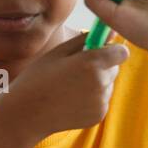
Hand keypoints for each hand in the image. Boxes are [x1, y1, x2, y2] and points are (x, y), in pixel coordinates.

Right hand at [0, 29, 129, 143]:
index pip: (121, 52)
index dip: (111, 50)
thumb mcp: (58, 52)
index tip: (97, 51)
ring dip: (96, 83)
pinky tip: (70, 100)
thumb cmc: (38, 78)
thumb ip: (86, 39)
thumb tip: (110, 31)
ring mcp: (101, 101)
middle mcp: (101, 83)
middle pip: (114, 68)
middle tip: (75, 70)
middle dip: (101, 66)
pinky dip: (91, 98)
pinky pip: (102, 100)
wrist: (26, 114)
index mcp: (91, 63)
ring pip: (108, 85)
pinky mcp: (99, 115)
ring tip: (69, 87)